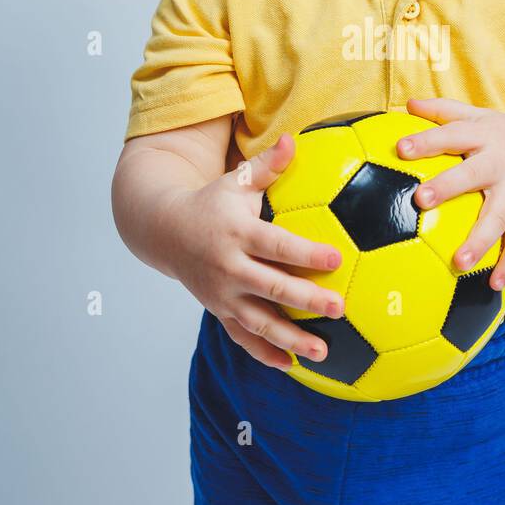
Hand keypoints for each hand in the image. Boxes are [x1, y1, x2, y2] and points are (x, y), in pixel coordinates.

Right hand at [165, 133, 342, 368]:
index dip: (305, 252)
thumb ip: (268, 166)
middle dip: (306, 299)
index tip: (336, 258)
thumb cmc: (213, 202)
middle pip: (272, 287)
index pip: (276, 244)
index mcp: (237, 233)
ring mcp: (223, 295)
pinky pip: (243, 338)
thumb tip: (293, 138)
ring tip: (323, 351)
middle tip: (340, 308)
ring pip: (259, 322)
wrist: (164, 231)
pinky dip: (265, 353)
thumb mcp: (236, 180)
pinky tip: (293, 365)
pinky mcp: (220, 312)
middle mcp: (229, 267)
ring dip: (291, 338)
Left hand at [396, 96, 504, 292]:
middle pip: (474, 174)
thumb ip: (443, 111)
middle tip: (421, 200)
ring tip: (459, 262)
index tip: (401, 148)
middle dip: (449, 186)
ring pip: (500, 218)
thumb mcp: (480, 117)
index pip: (452, 134)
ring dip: (480, 240)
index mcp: (485, 136)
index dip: (427, 140)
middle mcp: (502, 164)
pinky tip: (494, 285)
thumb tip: (406, 103)